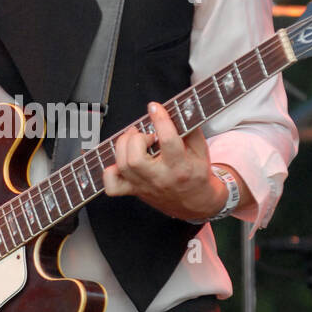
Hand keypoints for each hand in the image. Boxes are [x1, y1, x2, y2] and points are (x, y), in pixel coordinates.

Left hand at [102, 102, 227, 220]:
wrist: (196, 203)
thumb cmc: (197, 175)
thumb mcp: (201, 151)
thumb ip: (190, 130)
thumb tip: (177, 110)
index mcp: (180, 167)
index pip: (167, 141)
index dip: (159, 120)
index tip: (155, 107)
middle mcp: (160, 178)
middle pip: (135, 158)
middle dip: (137, 138)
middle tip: (145, 134)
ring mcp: (144, 186)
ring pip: (123, 166)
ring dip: (124, 146)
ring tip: (134, 140)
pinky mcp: (135, 191)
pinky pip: (112, 185)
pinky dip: (111, 171)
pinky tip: (122, 160)